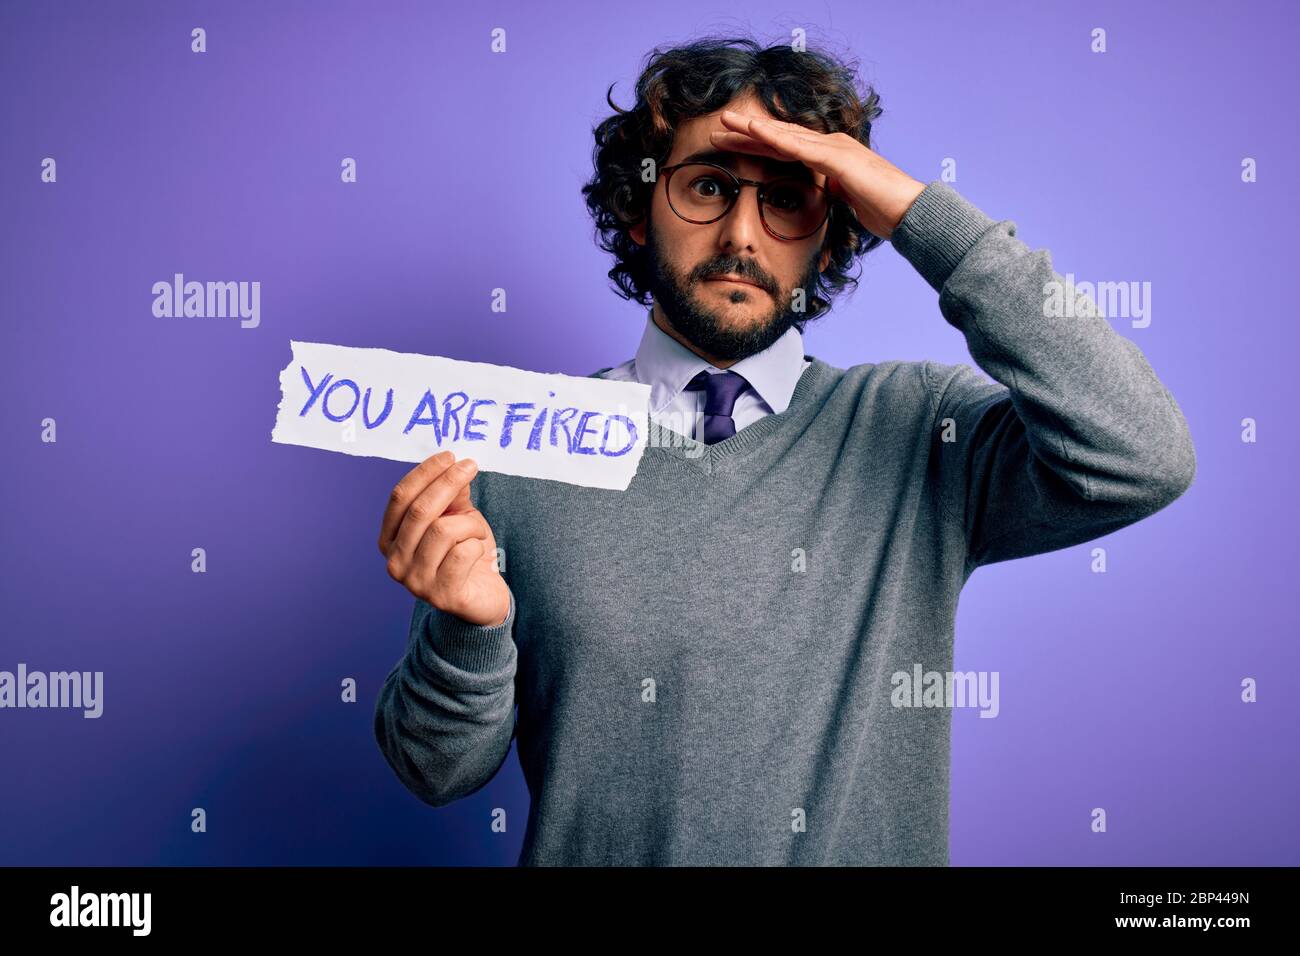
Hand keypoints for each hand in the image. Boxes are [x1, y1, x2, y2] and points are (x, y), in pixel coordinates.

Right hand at [379, 450, 510, 627]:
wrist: (483, 598)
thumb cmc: (465, 554)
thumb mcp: (457, 518)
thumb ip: (452, 495)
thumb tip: (452, 465)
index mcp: (390, 539)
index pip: (400, 498)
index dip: (425, 473)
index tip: (450, 455)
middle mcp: (395, 561)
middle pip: (420, 511)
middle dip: (447, 482)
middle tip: (470, 466)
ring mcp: (415, 582)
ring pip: (443, 530)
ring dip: (469, 523)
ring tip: (478, 530)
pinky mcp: (441, 595)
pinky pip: (463, 553)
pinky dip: (477, 545)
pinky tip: (479, 552)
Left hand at [710, 109, 926, 240]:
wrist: (911, 213)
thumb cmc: (884, 211)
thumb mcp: (847, 202)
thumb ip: (831, 194)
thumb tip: (820, 199)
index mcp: (830, 157)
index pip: (786, 149)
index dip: (758, 145)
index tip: (731, 145)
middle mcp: (830, 146)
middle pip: (781, 137)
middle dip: (748, 131)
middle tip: (719, 126)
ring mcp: (834, 149)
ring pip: (785, 135)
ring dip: (754, 128)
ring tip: (726, 121)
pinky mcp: (838, 158)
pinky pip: (799, 146)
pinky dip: (775, 137)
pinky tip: (754, 131)